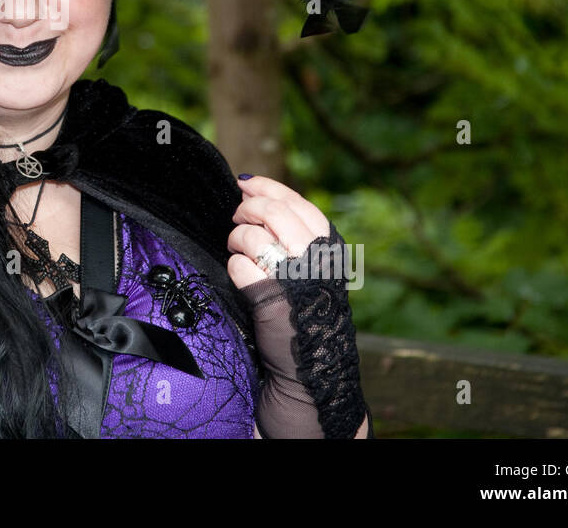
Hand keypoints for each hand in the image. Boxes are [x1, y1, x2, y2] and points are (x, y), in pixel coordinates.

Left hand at [226, 174, 370, 438]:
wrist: (311, 385)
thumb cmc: (306, 328)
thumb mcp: (312, 280)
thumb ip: (294, 244)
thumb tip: (256, 197)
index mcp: (332, 255)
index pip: (301, 206)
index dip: (271, 188)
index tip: (245, 182)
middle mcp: (320, 267)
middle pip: (277, 214)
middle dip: (249, 209)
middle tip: (236, 216)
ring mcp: (297, 286)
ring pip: (257, 238)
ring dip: (238, 239)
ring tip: (236, 249)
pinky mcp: (273, 307)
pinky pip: (242, 269)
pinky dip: (234, 269)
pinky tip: (238, 278)